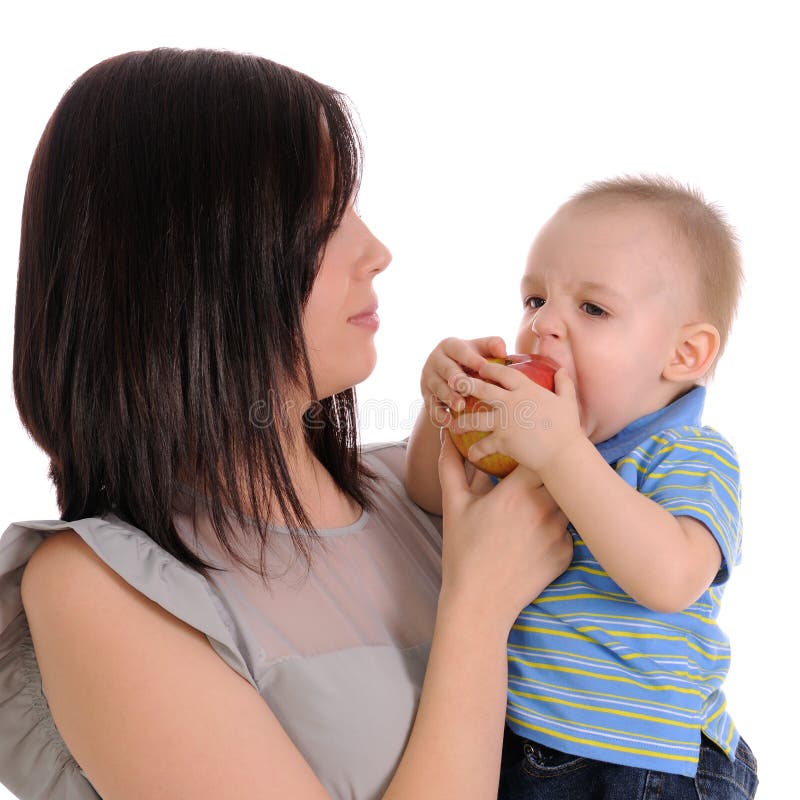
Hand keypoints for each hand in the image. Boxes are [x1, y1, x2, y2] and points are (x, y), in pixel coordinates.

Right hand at [421, 336, 506, 427]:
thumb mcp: (481, 350)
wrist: (450, 376)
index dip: (470, 358)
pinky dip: (439, 415)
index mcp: (449, 345)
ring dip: (448, 397)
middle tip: (467, 388)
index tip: (483, 367)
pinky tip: (449, 423)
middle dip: (456, 379)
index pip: (458, 350)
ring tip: (460, 406)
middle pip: (445, 369)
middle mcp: (435, 360)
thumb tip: (502, 351)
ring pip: (437, 388)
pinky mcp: (426, 395)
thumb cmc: (472, 360)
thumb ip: (493, 345)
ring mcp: (428, 378)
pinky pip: (431, 406)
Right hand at [437, 430, 572, 626]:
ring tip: (533, 509)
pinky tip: (535, 538)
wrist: (480, 603)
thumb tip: (447, 440)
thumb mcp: (454, 506)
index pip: (539, 456)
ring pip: (566, 502)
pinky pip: (568, 530)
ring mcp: (559, 532)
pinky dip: (556, 528)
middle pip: (558, 476)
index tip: (526, 454)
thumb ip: (451, 467)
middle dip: (547, 475)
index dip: (534, 452)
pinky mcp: (566, 554)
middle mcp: (543, 508)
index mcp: (516, 492)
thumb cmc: (463, 552)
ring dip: (555, 500)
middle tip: (532, 479)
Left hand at [448, 362, 583, 474]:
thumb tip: (561, 370)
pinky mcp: (502, 440)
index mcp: (526, 389)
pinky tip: (471, 455)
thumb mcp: (568, 401)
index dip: (490, 369)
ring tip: (453, 424)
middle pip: (482, 389)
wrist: (563, 454)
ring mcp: (504, 421)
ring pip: (475, 418)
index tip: (481, 368)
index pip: (503, 373)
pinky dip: (476, 451)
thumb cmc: (568, 428)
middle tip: (455, 384)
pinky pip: (483, 445)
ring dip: (462, 421)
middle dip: (466, 385)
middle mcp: (511, 402)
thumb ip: (564, 384)